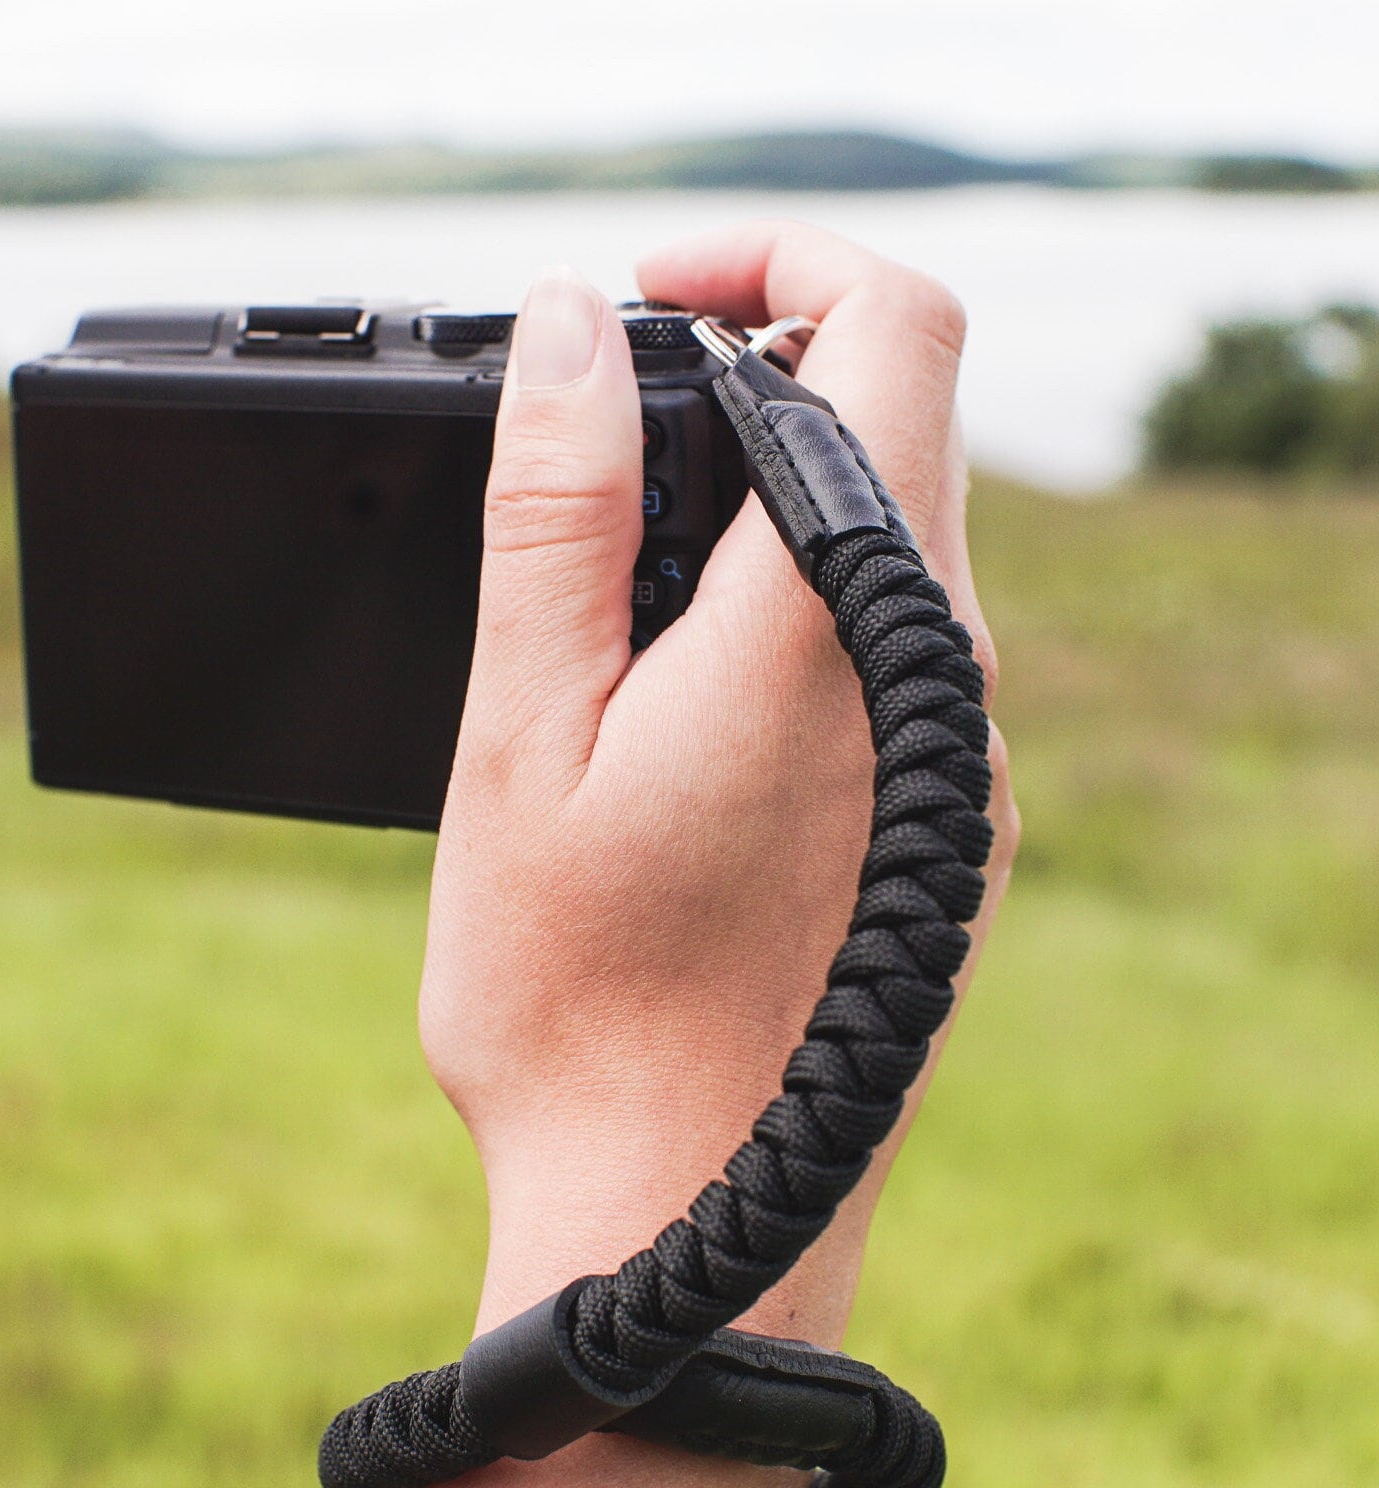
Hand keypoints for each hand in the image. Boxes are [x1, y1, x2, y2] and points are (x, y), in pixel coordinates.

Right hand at [419, 222, 1017, 1344]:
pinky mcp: (949, 824)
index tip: (641, 297)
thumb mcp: (523, 736)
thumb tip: (569, 326)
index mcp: (840, 626)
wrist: (688, 1229)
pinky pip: (888, 649)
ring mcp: (964, 758)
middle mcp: (943, 678)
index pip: (896, 325)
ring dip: (755, 509)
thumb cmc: (575, 1006)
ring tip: (602, 626)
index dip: (776, 257)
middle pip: (896, 419)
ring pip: (889, 537)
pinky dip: (786, 615)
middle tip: (583, 461)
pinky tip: (670, 726)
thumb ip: (558, 511)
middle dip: (744, 382)